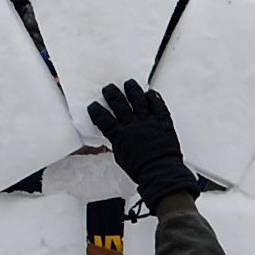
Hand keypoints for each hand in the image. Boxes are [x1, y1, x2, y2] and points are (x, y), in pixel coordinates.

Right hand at [87, 79, 200, 208]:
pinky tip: (150, 93)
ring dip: (132, 89)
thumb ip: (117, 142)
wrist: (160, 171)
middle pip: (119, 103)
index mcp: (119, 135)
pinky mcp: (162, 120)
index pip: (103, 119)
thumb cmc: (140, 168)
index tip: (93, 105)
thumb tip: (115, 136)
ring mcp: (147, 120)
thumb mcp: (121, 157)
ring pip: (138, 99)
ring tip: (129, 83)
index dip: (96, 111)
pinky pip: (157, 104)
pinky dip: (153, 97)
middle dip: (112, 93)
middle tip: (109, 88)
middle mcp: (131, 124)